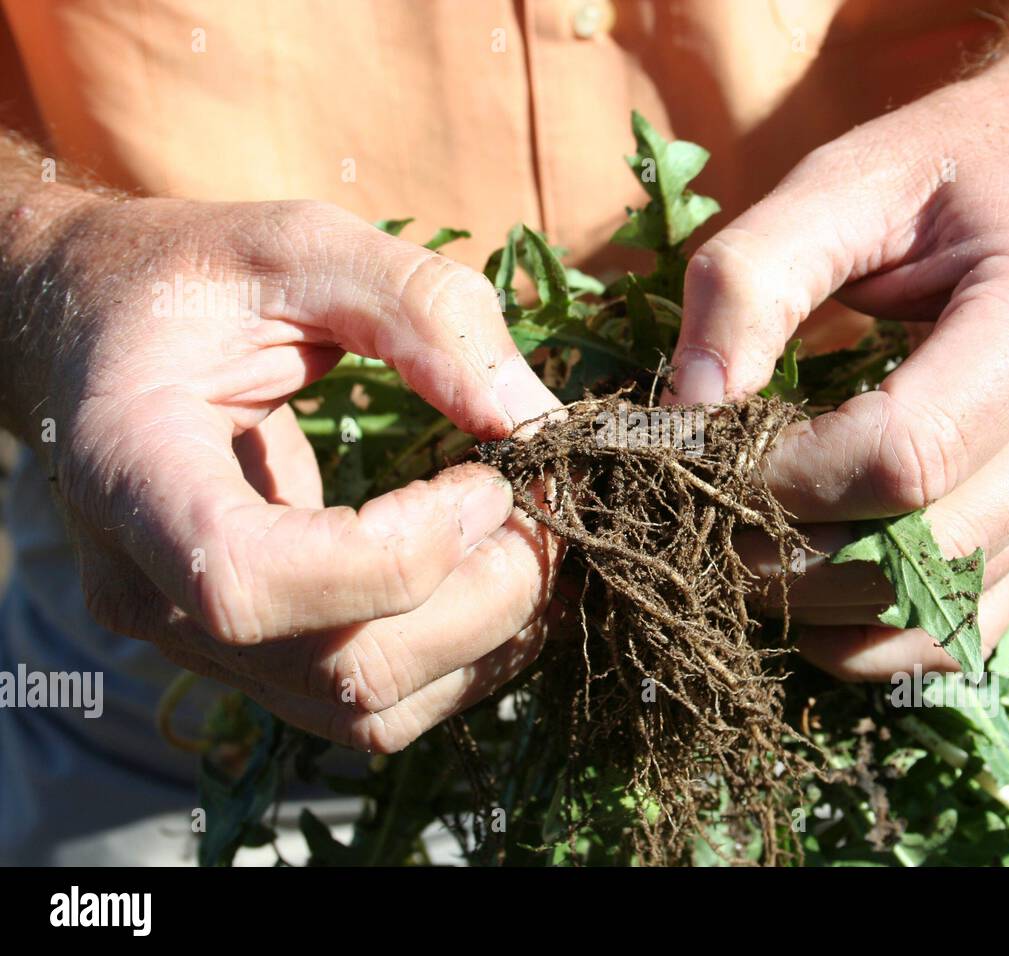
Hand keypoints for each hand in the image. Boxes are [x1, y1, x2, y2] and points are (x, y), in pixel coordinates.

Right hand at [7, 195, 559, 749]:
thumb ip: (415, 305)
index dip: (397, 552)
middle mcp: (151, 589)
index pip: (250, 581)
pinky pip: (370, 703)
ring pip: (366, 707)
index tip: (485, 475)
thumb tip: (529, 415)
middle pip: (342, 669)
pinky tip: (494, 574)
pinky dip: (462, 655)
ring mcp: (200, 641)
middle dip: (482, 596)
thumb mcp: (294, 245)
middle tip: (546, 502)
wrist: (93, 339)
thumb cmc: (183, 283)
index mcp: (130, 472)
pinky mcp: (253, 656)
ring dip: (487, 636)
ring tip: (534, 536)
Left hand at [669, 41, 1008, 677]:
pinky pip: (963, 631)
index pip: (902, 455)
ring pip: (936, 607)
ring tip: (735, 557)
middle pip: (919, 549)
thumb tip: (683, 413)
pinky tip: (803, 602)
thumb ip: (748, 282)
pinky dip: (872, 638)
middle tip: (694, 522)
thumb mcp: (839, 183)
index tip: (697, 458)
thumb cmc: (944, 170)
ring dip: (816, 608)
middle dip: (786, 555)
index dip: (781, 478)